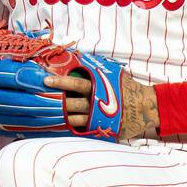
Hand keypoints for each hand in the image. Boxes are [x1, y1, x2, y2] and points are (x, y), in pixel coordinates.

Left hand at [42, 69, 160, 141]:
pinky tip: (58, 124)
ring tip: (45, 112)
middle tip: (40, 98)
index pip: (77, 84)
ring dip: (60, 116)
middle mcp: (97, 104)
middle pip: (73, 103)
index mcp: (100, 88)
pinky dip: (70, 127)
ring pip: (75, 119)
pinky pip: (82, 130)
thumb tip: (78, 56)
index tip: (46, 80)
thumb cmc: (128, 88)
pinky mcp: (100, 129)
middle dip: (56, 101)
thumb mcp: (114, 74)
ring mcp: (98, 119)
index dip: (61, 82)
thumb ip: (97, 68)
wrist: (146, 107)